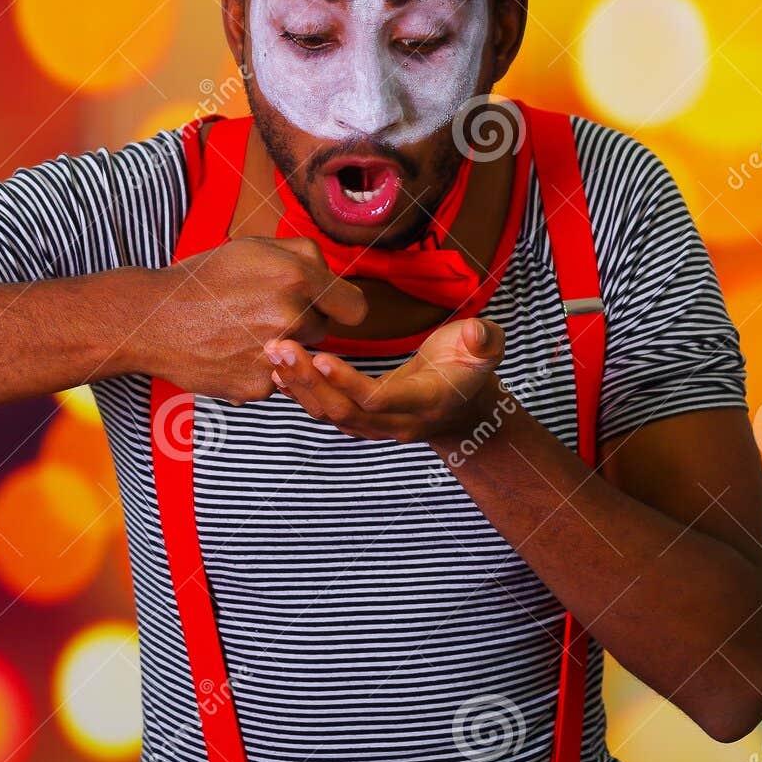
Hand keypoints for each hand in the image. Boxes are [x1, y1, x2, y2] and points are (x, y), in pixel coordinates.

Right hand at [142, 237, 367, 403]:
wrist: (153, 320)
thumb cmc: (203, 279)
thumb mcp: (253, 247)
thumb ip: (303, 254)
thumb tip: (333, 273)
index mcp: (297, 278)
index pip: (355, 308)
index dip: (342, 307)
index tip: (331, 308)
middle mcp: (292, 317)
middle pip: (324, 331)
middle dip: (303, 322)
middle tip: (262, 312)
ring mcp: (276, 356)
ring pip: (302, 357)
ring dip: (285, 348)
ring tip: (244, 331)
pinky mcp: (258, 386)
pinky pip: (276, 380)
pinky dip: (259, 370)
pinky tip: (231, 354)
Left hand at [265, 317, 505, 443]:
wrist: (464, 406)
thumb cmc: (472, 367)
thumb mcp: (488, 349)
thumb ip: (485, 340)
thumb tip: (477, 335)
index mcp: (424, 402)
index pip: (378, 400)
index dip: (348, 382)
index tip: (320, 356)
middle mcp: (396, 422)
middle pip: (343, 411)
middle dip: (309, 382)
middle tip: (280, 348)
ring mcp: (376, 426)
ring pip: (329, 415)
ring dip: (298, 386)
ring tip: (273, 354)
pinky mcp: (360, 419)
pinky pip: (326, 411)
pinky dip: (301, 392)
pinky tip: (279, 370)